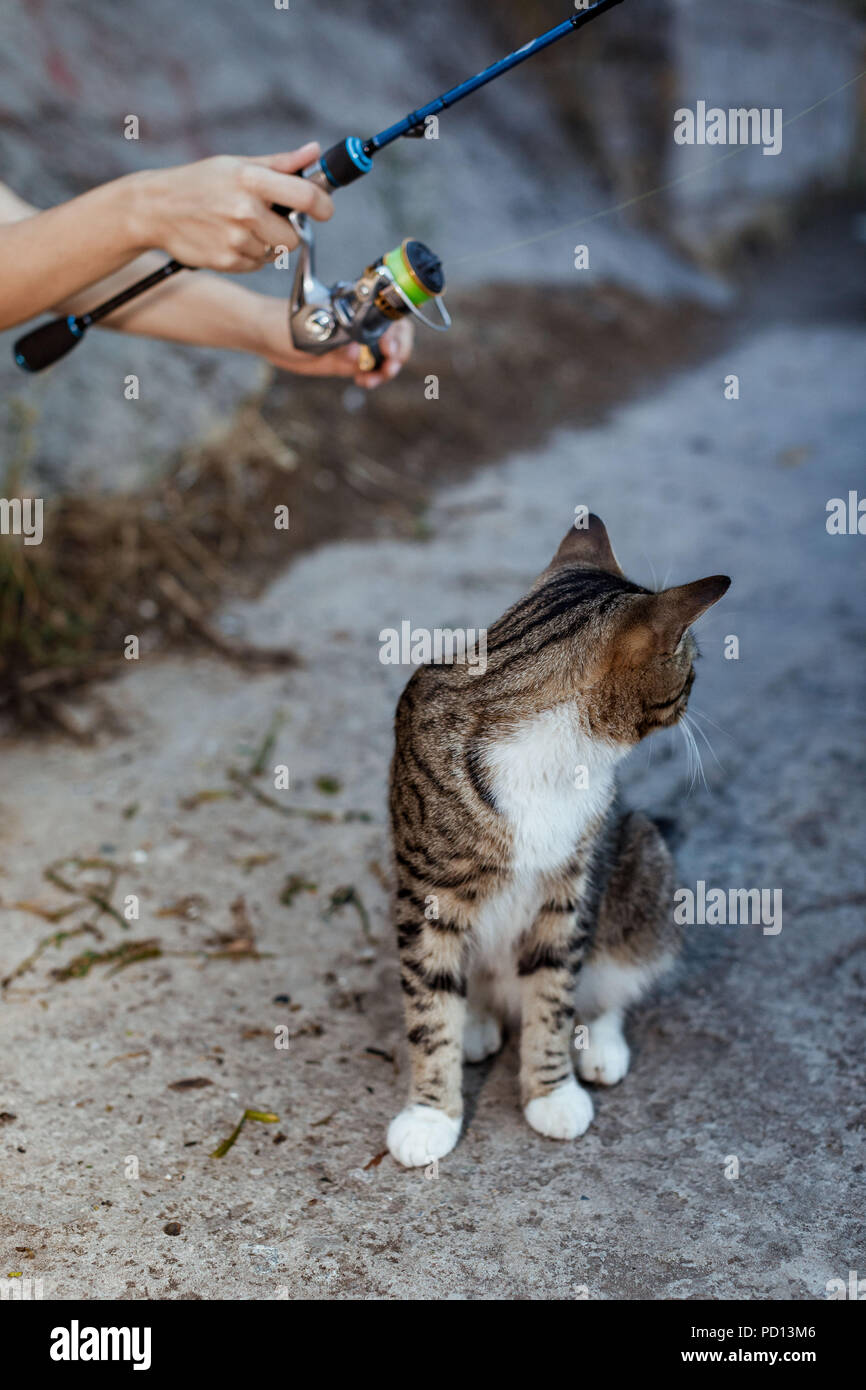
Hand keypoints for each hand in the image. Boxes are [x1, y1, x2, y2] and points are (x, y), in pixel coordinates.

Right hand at [126, 143, 332, 271]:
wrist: (155, 209)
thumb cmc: (199, 182)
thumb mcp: (236, 164)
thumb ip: (279, 163)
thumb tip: (314, 152)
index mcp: (250, 180)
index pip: (306, 196)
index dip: (323, 205)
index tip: (324, 209)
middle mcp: (245, 211)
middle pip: (294, 236)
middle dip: (287, 229)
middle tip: (268, 217)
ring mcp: (236, 240)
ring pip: (276, 252)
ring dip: (266, 242)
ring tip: (239, 225)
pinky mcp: (228, 262)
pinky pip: (257, 264)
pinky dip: (250, 255)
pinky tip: (229, 238)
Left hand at [260, 300, 413, 388]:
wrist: (265, 335)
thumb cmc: (284, 322)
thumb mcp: (309, 330)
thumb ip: (334, 342)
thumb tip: (355, 353)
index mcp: (353, 308)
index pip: (386, 314)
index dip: (395, 331)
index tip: (388, 348)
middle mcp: (359, 323)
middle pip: (395, 333)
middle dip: (399, 351)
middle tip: (389, 366)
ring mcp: (354, 342)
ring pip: (385, 354)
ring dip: (387, 368)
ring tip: (374, 379)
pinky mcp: (347, 360)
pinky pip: (369, 369)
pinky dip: (373, 377)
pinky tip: (363, 382)